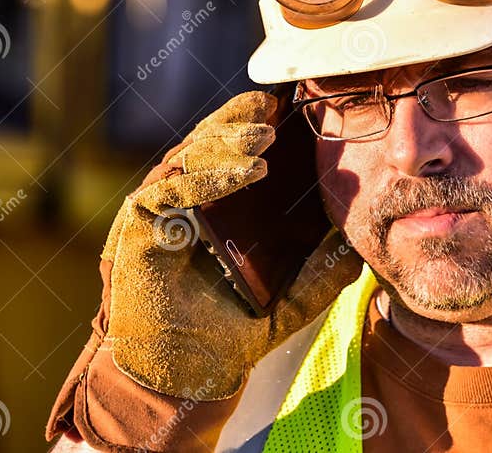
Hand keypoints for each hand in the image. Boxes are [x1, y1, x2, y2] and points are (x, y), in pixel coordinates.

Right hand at [102, 91, 361, 398]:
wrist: (181, 382)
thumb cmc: (221, 341)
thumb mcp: (282, 304)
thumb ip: (314, 279)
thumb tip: (355, 253)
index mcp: (206, 216)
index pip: (224, 158)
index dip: (247, 127)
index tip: (283, 109)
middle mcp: (177, 208)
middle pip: (203, 148)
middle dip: (237, 122)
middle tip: (273, 110)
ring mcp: (155, 216)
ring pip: (186, 158)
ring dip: (226, 141)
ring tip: (266, 135)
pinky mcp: (136, 229)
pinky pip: (170, 189)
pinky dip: (208, 176)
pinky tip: (246, 170)